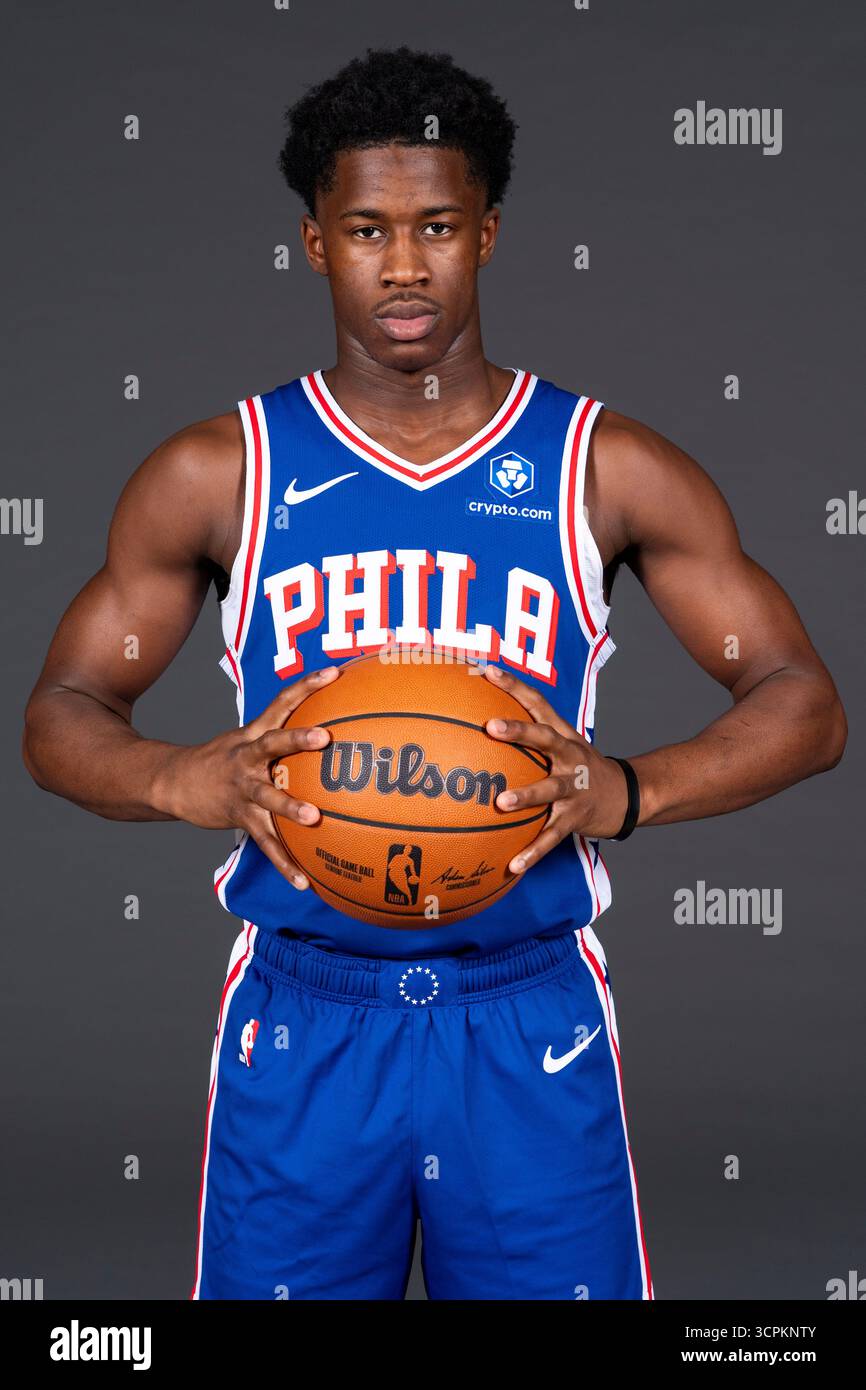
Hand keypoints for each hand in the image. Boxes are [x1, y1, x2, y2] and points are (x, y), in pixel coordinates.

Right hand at [154, 665, 340, 889]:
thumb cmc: (224, 759)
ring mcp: (242, 789)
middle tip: (325, 738)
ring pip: (267, 797)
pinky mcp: (239, 817)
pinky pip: (266, 843)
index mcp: (254, 734)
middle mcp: (248, 758)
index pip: (283, 702)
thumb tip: (332, 724)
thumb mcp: (247, 737)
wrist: (173, 782)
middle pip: (274, 744)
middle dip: (298, 739)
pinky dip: (285, 864)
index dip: (307, 685)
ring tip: (315, 818)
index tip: (335, 672)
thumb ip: (283, 731)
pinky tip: (305, 882)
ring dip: (290, 807)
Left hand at [482, 664, 628, 874]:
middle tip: (491, 726)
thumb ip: (528, 735)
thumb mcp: (563, 744)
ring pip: (549, 790)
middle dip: (519, 731)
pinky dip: (532, 852)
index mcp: (562, 736)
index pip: (537, 703)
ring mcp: (574, 789)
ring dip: (525, 795)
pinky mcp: (576, 818)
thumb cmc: (581, 768)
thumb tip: (478, 722)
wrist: (629, 796)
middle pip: (544, 739)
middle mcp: (569, 758)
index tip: (487, 670)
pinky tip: (512, 865)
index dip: (513, 685)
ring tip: (500, 802)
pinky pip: (551, 837)